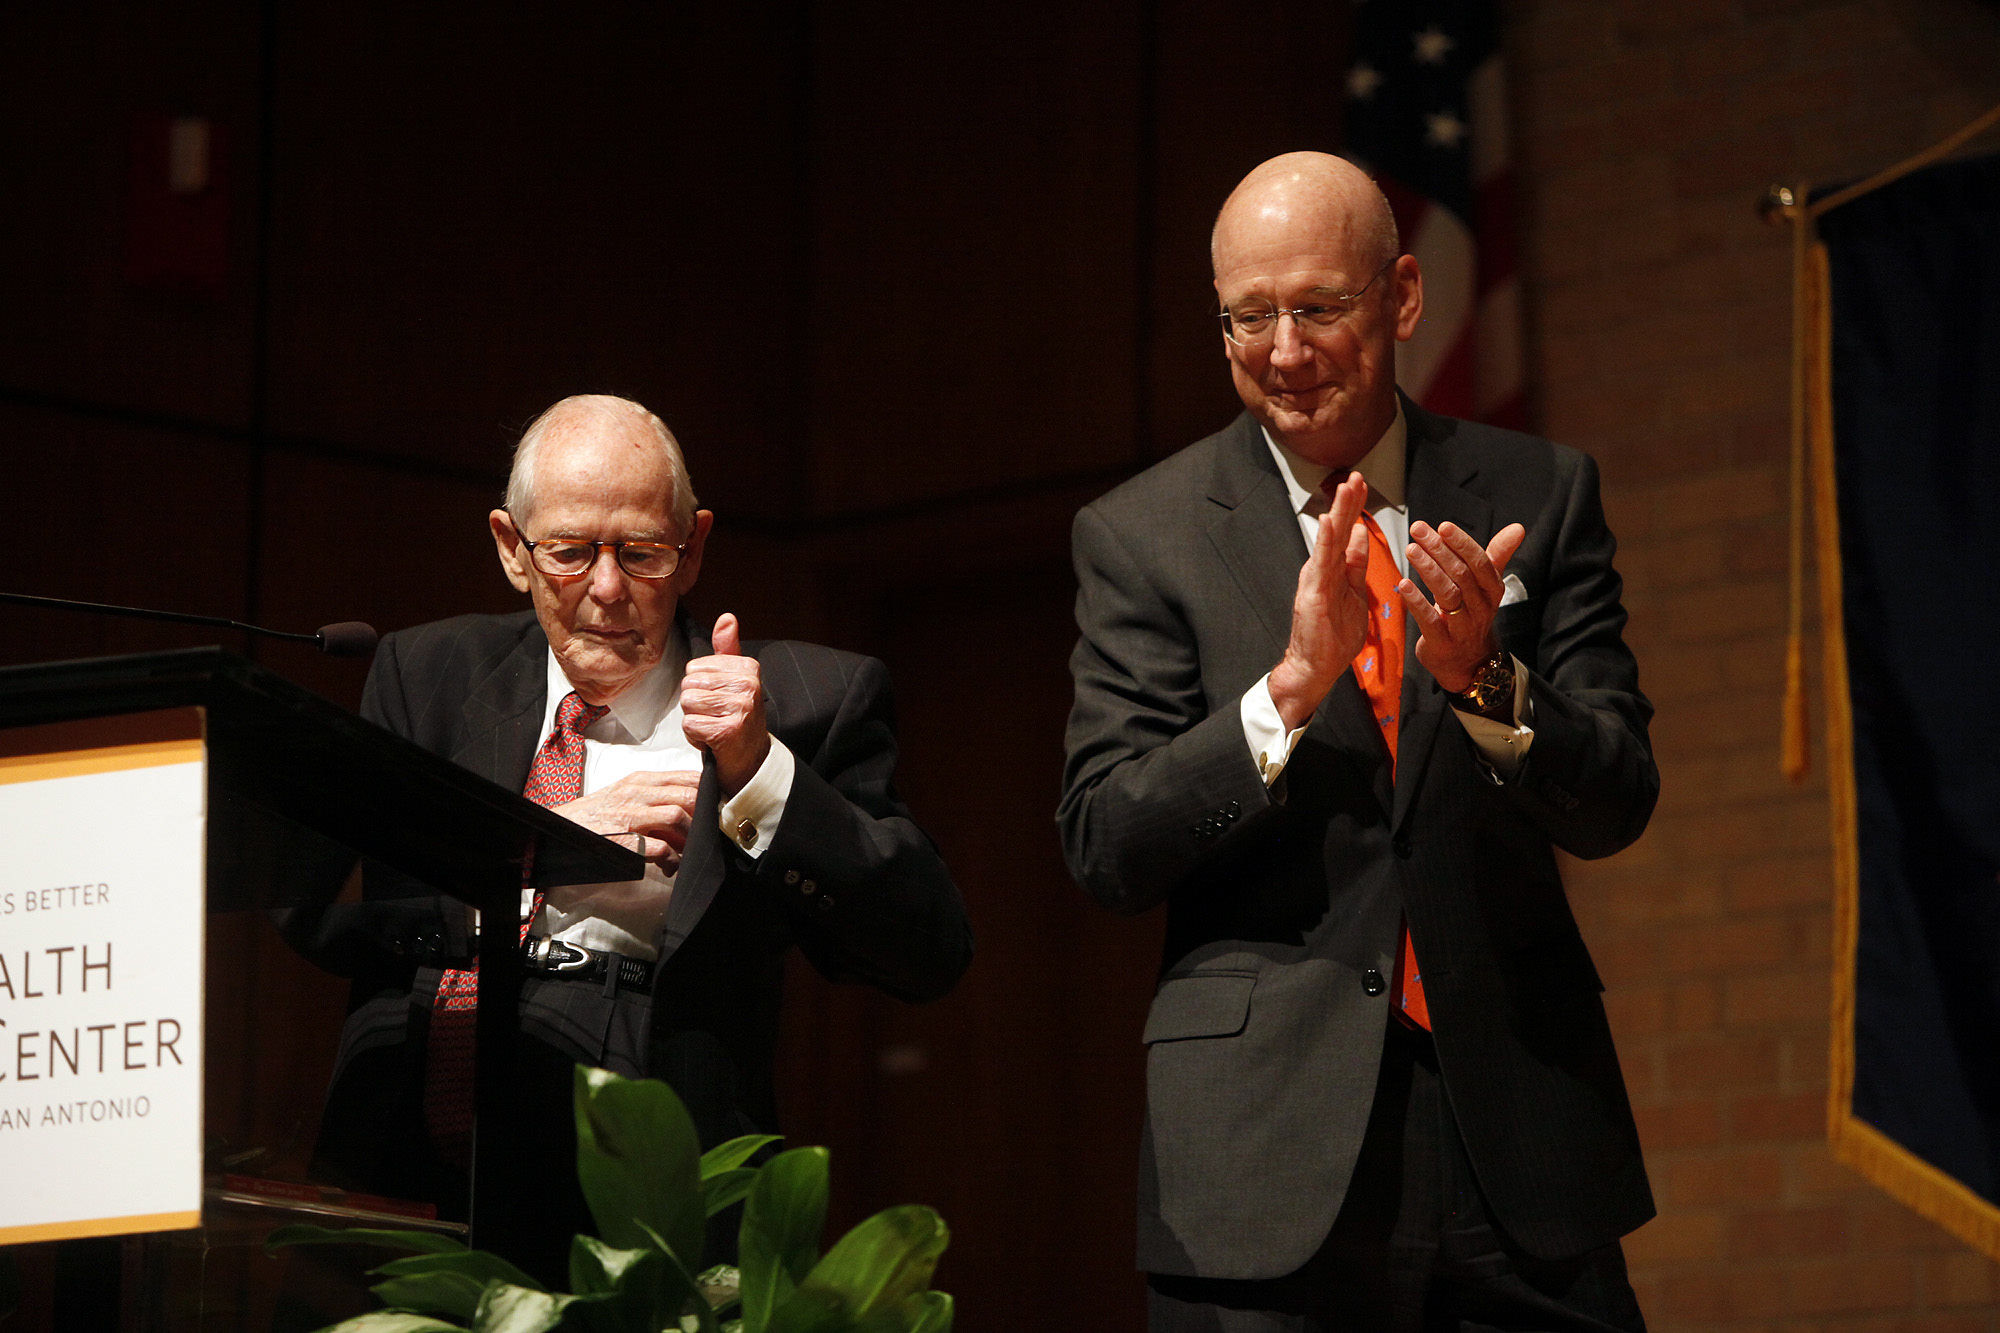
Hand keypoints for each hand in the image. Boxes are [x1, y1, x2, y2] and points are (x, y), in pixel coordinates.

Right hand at [551, 770, 699, 870]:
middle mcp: (635, 794)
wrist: (556, 829)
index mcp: (639, 781)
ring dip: (690, 837)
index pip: (685, 777)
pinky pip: (659, 847)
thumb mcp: (624, 796)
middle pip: (686, 795)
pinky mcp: (622, 841)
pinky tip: (671, 865)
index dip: (708, 791)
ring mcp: (628, 816)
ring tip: (688, 851)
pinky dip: (672, 859)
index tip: (718, 805)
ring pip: (676, 817)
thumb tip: (688, 811)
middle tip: (709, 831)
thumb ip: (654, 798)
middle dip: (704, 814)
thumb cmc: (593, 816)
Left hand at [682, 612, 770, 795]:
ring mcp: (741, 708)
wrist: (750, 760)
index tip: (720, 701)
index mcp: (748, 668)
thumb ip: (727, 650)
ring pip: (688, 705)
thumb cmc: (736, 718)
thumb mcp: (734, 680)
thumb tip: (727, 617)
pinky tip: (713, 741)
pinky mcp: (729, 730)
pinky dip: (696, 738)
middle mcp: (748, 685)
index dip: (700, 688)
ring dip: (695, 721)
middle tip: (716, 717)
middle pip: (688, 685)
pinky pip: (690, 725)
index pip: (694, 668)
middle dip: (695, 706)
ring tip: (714, 727)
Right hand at [1268, 474, 1373, 730]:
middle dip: (1347, 503)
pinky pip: (1321, 564)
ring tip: (1344, 488)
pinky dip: (1323, 542)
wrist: (1313, 667)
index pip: (1347, 533)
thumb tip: (1362, 535)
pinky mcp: (1313, 594)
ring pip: (1330, 541)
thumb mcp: (1353, 593)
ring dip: (1338, 513)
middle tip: (1356, 476)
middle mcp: (1322, 570)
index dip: (1354, 508)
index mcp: (1334, 570)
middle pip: (1338, 530)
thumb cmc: (1332, 636)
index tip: (1361, 484)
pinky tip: (1326, 521)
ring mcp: (1316, 581)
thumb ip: (1356, 564)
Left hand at [1398, 520, 1526, 693]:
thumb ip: (1497, 555)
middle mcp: (1480, 608)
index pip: (1480, 563)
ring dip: (1428, 570)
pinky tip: (1403, 585)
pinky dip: (1416, 602)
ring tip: (1411, 550)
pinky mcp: (1442, 643)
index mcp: (1492, 591)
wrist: (1468, 663)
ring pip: (1447, 595)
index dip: (1462, 544)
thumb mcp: (1487, 586)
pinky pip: (1430, 621)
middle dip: (1439, 550)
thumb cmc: (1472, 614)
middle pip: (1461, 575)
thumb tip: (1518, 527)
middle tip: (1419, 530)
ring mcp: (1462, 628)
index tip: (1444, 526)